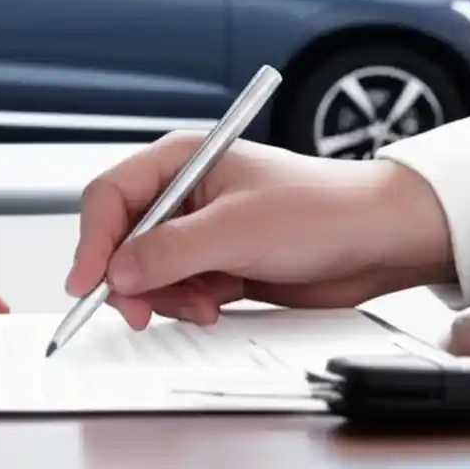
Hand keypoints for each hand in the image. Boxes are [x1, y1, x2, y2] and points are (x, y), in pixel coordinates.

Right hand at [66, 131, 455, 328]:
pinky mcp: (217, 262)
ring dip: (164, 295)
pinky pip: (176, 288)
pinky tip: (215, 305)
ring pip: (146, 270)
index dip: (94, 240)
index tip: (88, 282)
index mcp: (181, 160)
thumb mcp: (238, 229)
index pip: (110, 196)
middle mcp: (184, 193)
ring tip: (201, 305)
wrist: (380, 240)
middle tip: (139, 309)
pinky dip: (187, 304)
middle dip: (128, 277)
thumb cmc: (324, 209)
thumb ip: (169, 251)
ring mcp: (199, 230)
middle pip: (121, 238)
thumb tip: (115, 272)